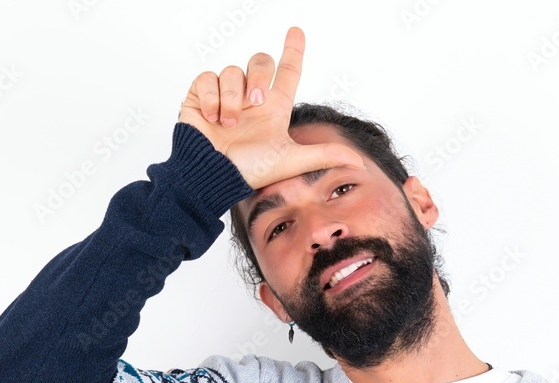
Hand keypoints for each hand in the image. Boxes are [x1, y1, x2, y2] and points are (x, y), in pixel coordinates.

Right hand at [178, 27, 364, 188]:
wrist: (213, 175)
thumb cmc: (250, 170)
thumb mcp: (290, 159)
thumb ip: (323, 155)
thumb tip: (357, 159)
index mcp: (273, 109)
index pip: (287, 72)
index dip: (293, 50)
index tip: (296, 31)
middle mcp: (250, 99)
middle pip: (260, 61)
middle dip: (258, 78)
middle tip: (254, 104)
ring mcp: (225, 96)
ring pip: (232, 70)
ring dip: (231, 98)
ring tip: (228, 124)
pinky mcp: (201, 97)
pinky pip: (207, 78)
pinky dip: (211, 97)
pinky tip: (213, 118)